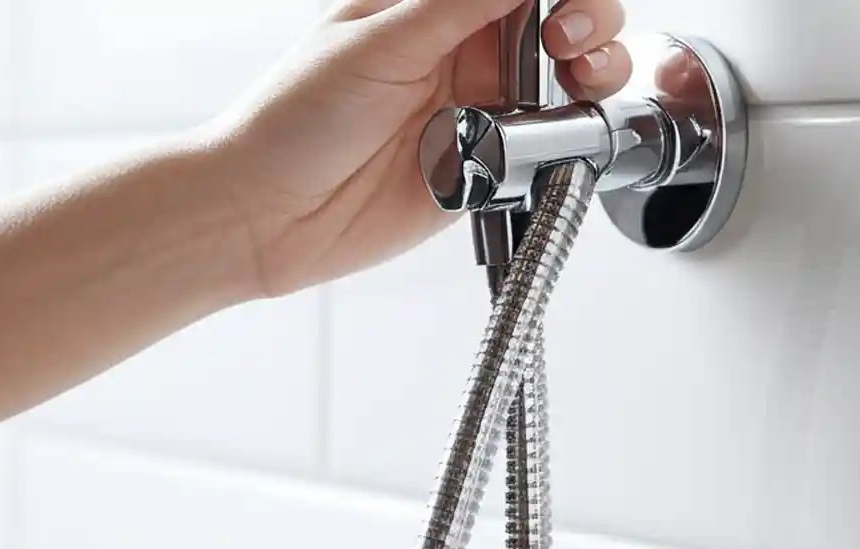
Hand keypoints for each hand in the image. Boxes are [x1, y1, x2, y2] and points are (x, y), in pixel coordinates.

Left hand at [208, 0, 629, 296]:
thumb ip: (458, 4)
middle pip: (559, 24)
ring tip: (579, 82)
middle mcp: (462, 55)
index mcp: (432, 8)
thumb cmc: (293, 121)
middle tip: (573, 44)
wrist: (267, 216)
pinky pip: (545, 150)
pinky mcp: (485, 171)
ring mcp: (478, 112)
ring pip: (566, 84)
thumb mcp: (378, 44)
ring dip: (592, 76)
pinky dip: (567, 141)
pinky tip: (556, 137)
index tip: (567, 10)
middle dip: (590, 23)